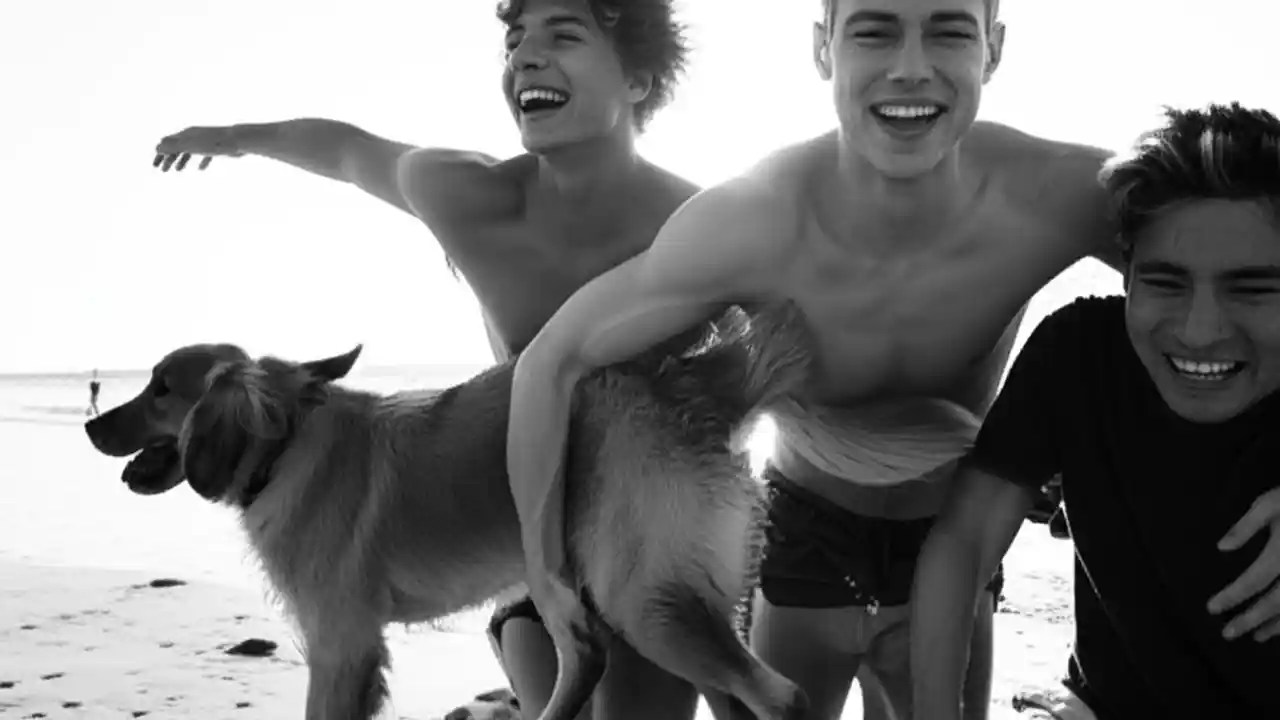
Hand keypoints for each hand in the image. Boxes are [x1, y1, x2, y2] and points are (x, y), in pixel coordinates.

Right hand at [153, 126, 244, 171]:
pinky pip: (206, 155)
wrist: (237, 141)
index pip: (168, 143)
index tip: (155, 167)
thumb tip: (157, 148)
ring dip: (182, 160)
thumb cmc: (214, 143)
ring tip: (178, 170)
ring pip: (190, 150)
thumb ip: (174, 146)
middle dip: (169, 158)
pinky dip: (201, 161)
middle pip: (178, 147)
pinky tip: (201, 169)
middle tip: (164, 170)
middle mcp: (194, 136)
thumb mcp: (191, 146)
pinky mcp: (217, 148)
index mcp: (186, 134)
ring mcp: (206, 141)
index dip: (160, 154)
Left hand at [1208, 487, 1279, 641]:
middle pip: (1275, 603)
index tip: (1212, 608)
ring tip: (1256, 636)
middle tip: (1227, 634)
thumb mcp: (1269, 503)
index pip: (1253, 581)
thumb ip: (1245, 527)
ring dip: (1276, 625)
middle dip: (1251, 620)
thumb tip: (1222, 547)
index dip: (1231, 597)